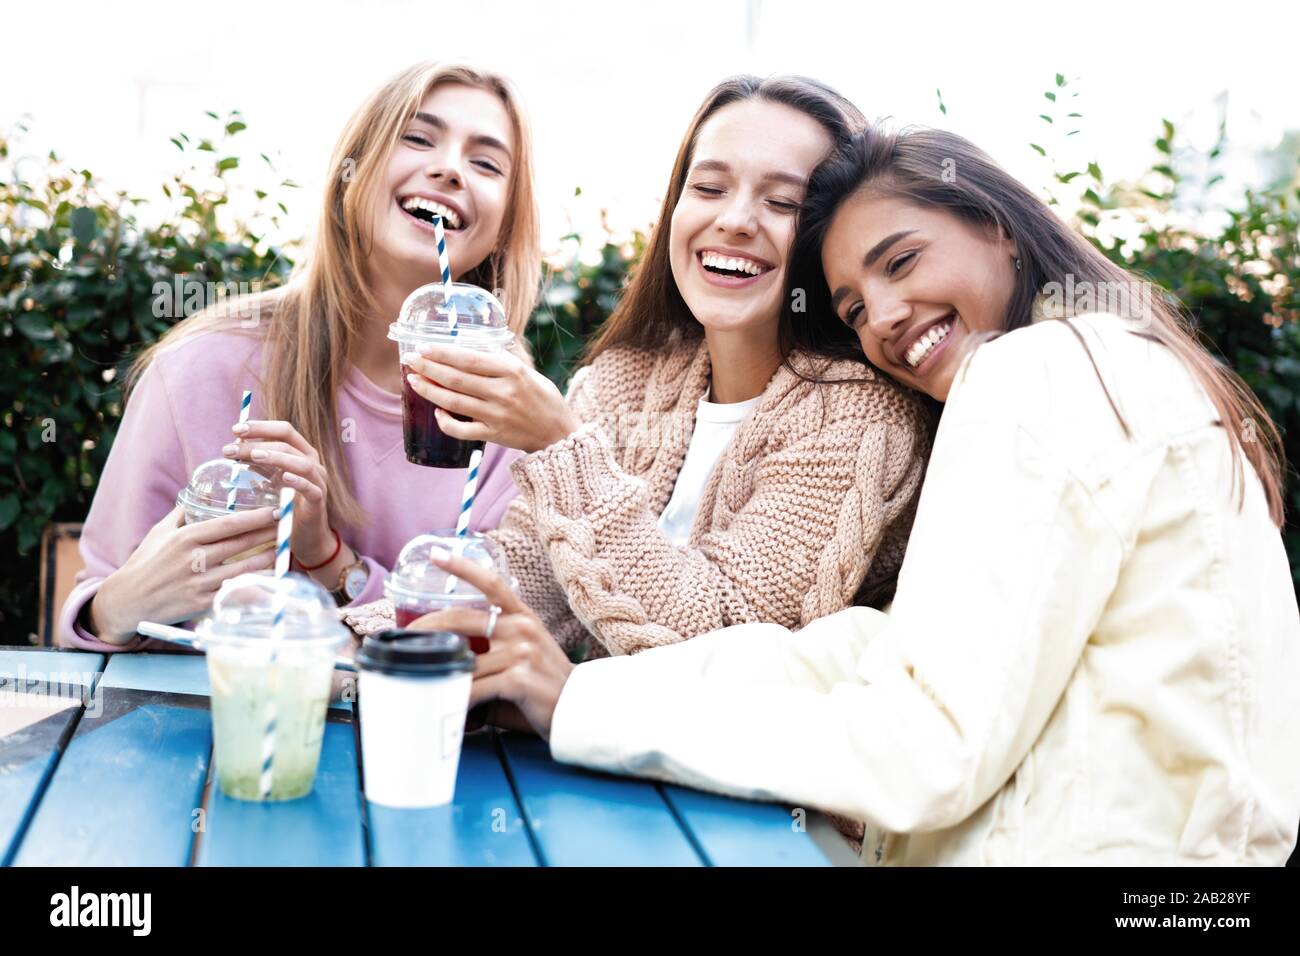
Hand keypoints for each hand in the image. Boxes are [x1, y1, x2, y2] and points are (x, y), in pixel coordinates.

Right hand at [91, 504, 277, 643]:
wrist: (127, 601)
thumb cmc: (145, 563)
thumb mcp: (160, 533)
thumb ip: (181, 515)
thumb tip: (197, 495)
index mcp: (185, 538)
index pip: (229, 524)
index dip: (256, 517)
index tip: (274, 509)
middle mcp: (194, 559)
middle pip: (241, 544)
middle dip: (268, 532)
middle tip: (287, 523)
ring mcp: (200, 583)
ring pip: (245, 568)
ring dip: (268, 557)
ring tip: (284, 547)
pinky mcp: (204, 603)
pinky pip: (237, 591)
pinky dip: (256, 583)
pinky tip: (271, 577)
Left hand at [222, 420, 334, 568]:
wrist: (306, 535)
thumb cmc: (287, 503)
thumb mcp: (271, 479)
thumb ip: (259, 463)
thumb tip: (233, 447)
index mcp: (301, 453)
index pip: (284, 430)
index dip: (261, 426)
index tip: (236, 429)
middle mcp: (313, 463)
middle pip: (288, 444)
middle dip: (258, 443)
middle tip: (231, 448)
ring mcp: (318, 482)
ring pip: (302, 463)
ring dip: (277, 457)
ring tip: (254, 456)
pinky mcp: (319, 502)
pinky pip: (312, 489)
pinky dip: (299, 482)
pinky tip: (284, 478)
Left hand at [402, 344, 581, 453]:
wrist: (558, 432)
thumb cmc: (542, 398)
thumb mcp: (528, 372)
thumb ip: (502, 359)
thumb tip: (473, 344)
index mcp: (512, 372)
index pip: (470, 359)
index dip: (443, 353)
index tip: (424, 347)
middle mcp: (503, 392)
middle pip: (457, 379)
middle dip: (429, 368)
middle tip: (411, 359)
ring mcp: (496, 415)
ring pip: (454, 402)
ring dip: (430, 390)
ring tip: (413, 380)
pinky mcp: (493, 435)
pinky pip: (462, 430)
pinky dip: (446, 421)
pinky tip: (437, 412)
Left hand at [408, 548, 573, 738]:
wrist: (579, 708)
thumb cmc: (544, 685)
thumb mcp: (523, 654)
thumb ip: (492, 650)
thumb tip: (451, 660)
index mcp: (522, 617)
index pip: (491, 583)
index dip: (461, 567)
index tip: (435, 554)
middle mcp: (522, 628)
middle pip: (461, 619)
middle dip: (426, 627)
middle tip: (405, 636)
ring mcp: (521, 652)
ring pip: (464, 661)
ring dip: (441, 674)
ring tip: (422, 680)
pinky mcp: (519, 679)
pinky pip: (476, 687)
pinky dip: (458, 697)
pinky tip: (449, 704)